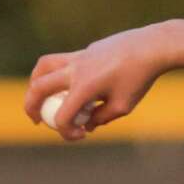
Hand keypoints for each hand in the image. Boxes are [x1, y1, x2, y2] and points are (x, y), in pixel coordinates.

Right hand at [23, 24, 170, 140]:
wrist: (151, 47)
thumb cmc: (139, 78)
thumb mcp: (123, 106)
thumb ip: (102, 118)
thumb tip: (86, 125)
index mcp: (84, 87)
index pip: (62, 116)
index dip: (66, 132)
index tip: (80, 135)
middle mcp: (75, 70)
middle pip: (38, 87)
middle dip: (31, 107)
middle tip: (36, 120)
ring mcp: (78, 57)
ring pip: (43, 66)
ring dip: (35, 83)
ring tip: (39, 97)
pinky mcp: (84, 50)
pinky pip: (60, 61)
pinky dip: (55, 74)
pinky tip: (69, 84)